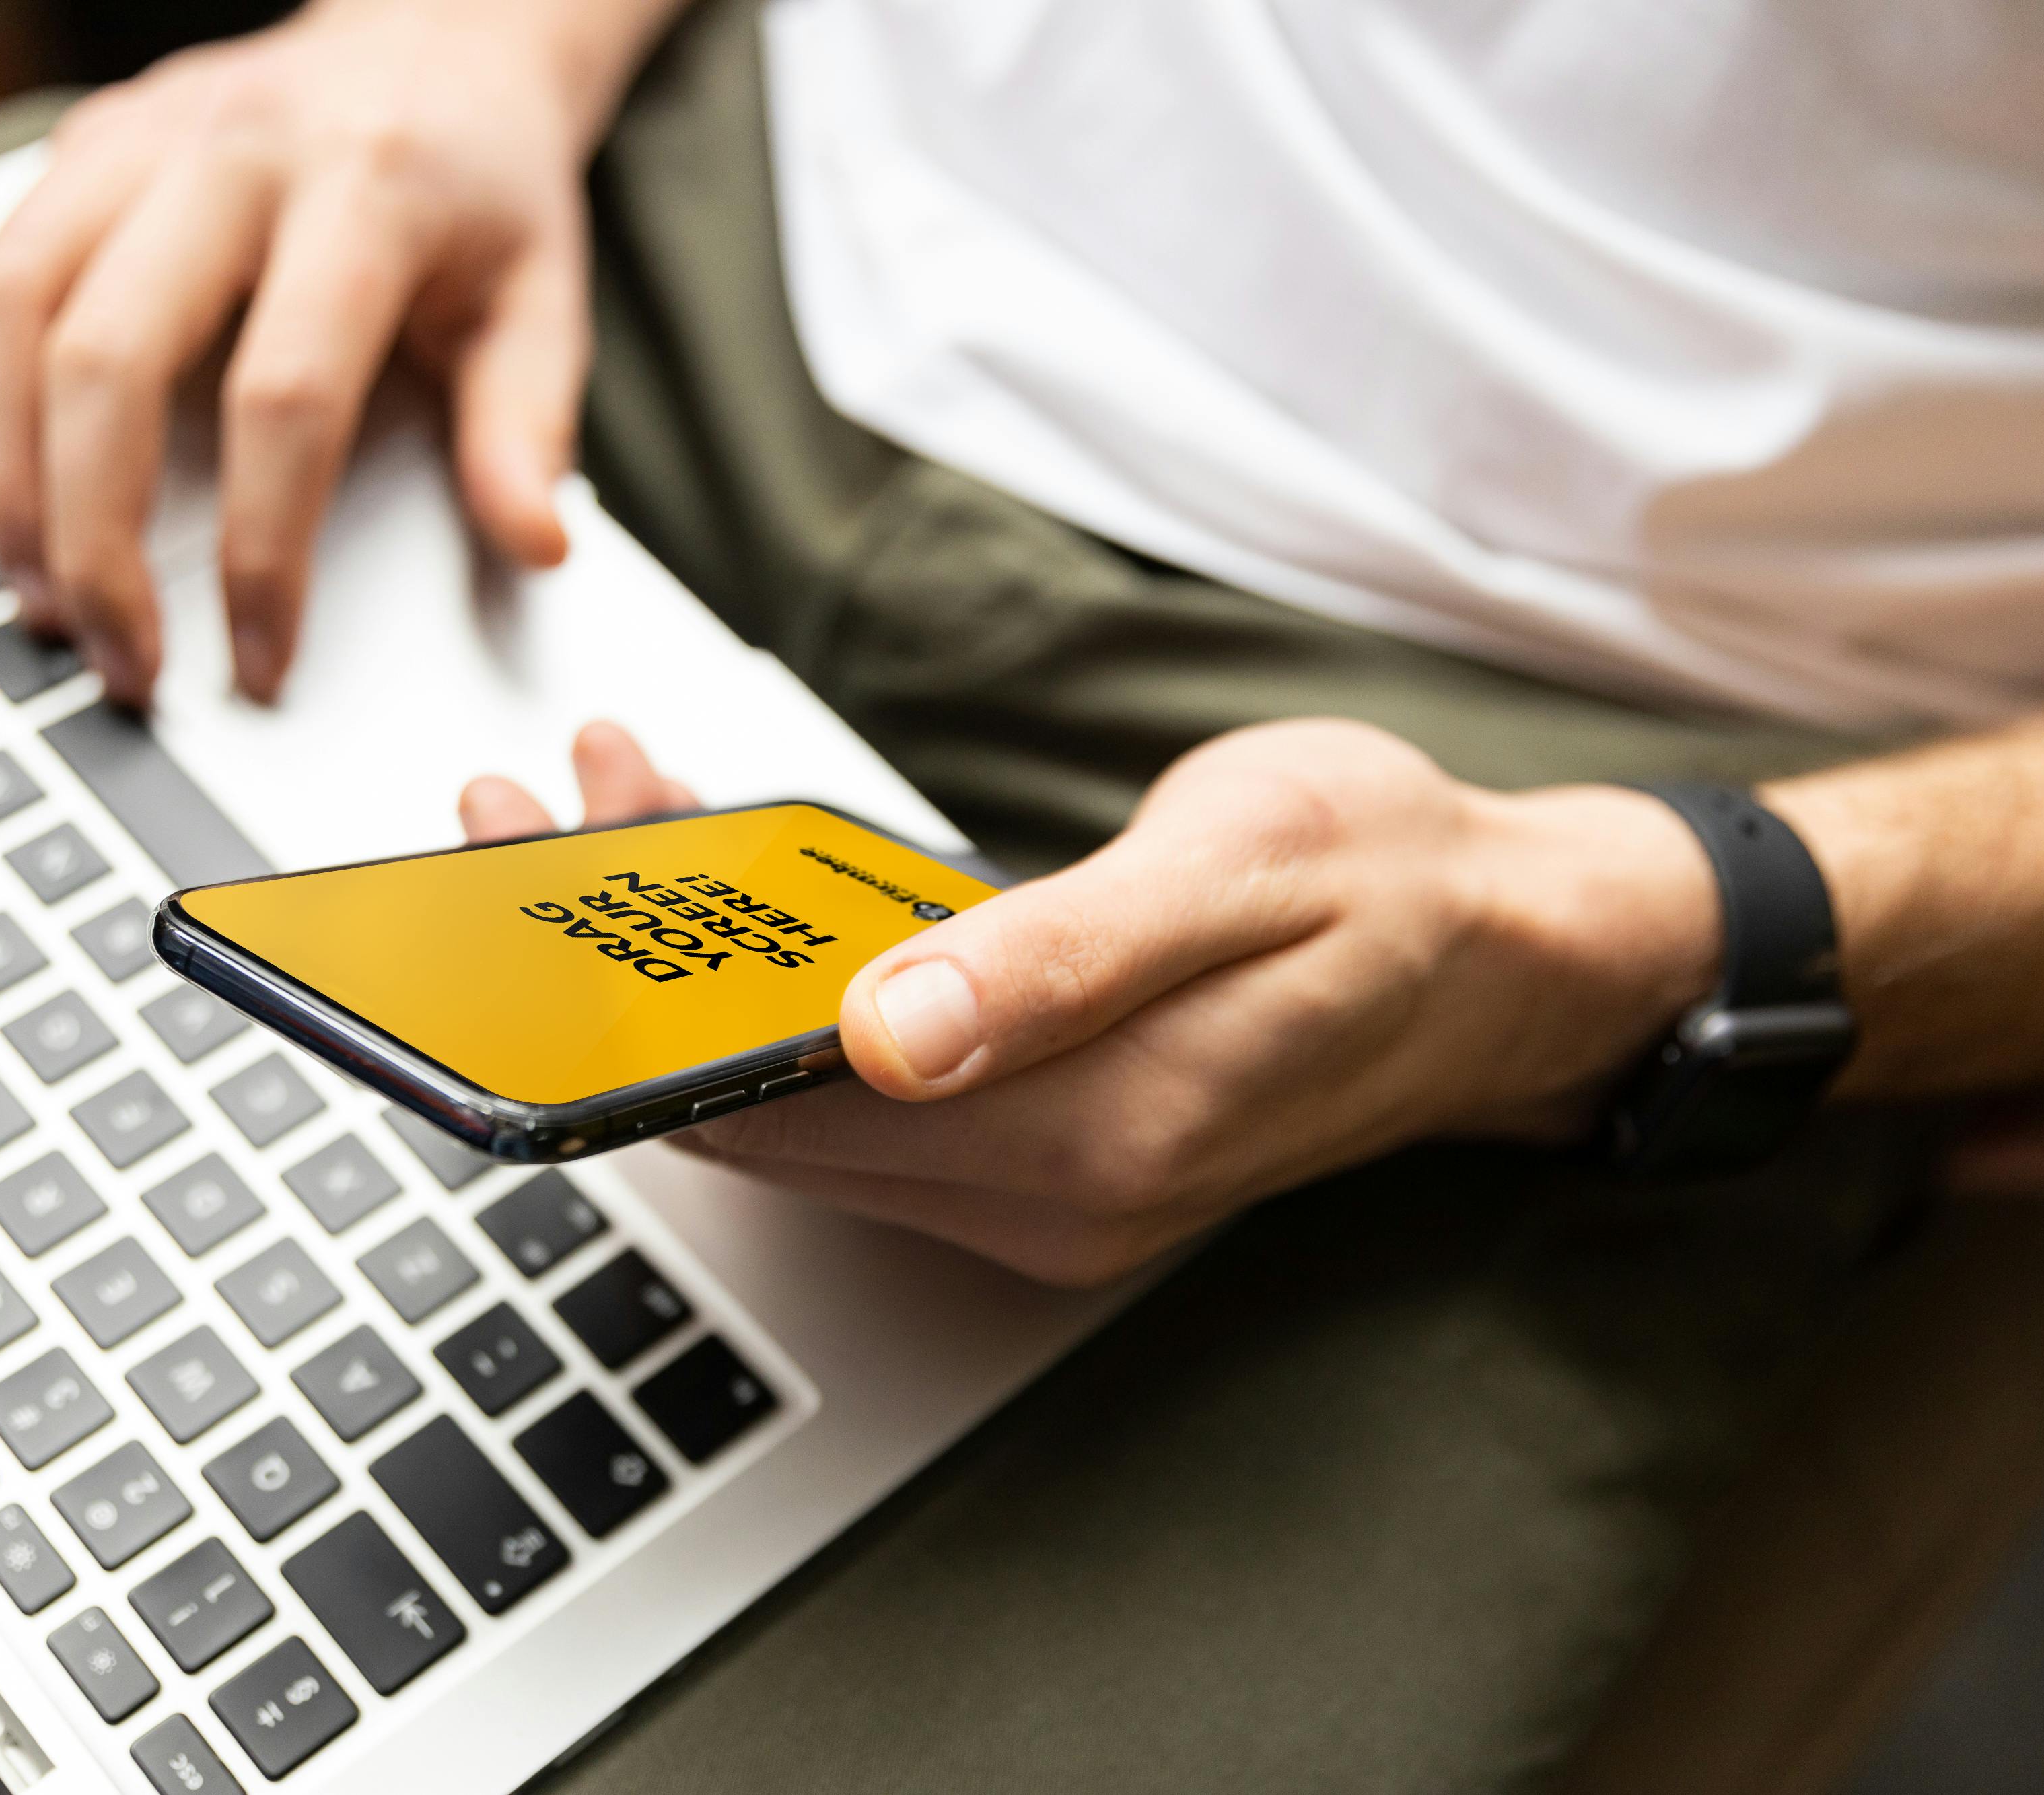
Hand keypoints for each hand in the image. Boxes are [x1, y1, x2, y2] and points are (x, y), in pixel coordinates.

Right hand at [0, 0, 684, 706]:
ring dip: (8, 478)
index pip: (286, 394)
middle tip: (123, 660)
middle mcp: (232, 149)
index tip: (262, 659)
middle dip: (98, 536)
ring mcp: (138, 138)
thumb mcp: (545, 296)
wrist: (434, 41)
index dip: (262, 545)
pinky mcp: (81, 147)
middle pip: (108, 355)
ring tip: (45, 600)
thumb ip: (527, 425)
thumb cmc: (485, 189)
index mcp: (367, 188)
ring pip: (9, 310)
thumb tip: (532, 547)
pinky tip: (22, 500)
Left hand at [462, 718, 1726, 1286]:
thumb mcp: (1234, 876)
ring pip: (802, 1093)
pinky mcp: (1049, 1141)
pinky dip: (778, 984)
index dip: (624, 1016)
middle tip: (532, 817)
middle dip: (621, 971)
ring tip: (616, 808)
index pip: (775, 1113)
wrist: (1512, 947)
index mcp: (1075, 1138)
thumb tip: (883, 1032)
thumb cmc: (1389, 881)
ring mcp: (1043, 1181)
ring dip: (689, 967)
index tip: (531, 883)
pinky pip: (870, 1081)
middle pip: (759, 1107)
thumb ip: (1056, 961)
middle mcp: (1041, 1193)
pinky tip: (740, 883)